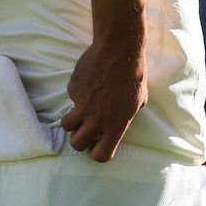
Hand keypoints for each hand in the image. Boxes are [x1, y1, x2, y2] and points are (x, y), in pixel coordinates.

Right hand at [61, 41, 146, 162]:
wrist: (119, 50)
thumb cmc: (134, 74)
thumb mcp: (139, 100)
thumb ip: (127, 115)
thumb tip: (121, 120)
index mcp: (116, 125)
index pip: (101, 155)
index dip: (97, 153)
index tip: (97, 146)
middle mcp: (97, 119)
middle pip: (77, 144)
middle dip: (79, 140)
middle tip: (84, 130)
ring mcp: (82, 105)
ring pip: (66, 125)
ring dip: (72, 121)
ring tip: (81, 111)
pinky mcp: (73, 90)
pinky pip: (70, 99)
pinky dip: (77, 94)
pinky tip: (89, 82)